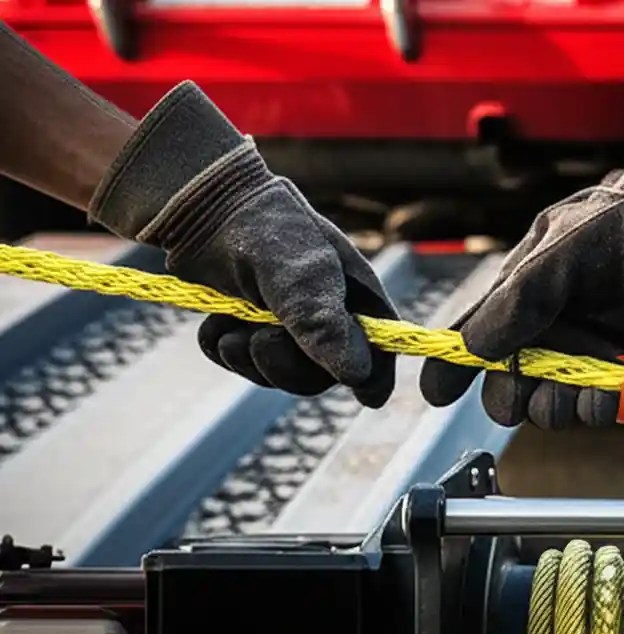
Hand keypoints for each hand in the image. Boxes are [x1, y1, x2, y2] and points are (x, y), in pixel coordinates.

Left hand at [88, 82, 397, 407]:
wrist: (200, 203)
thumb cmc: (263, 226)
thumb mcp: (297, 272)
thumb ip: (321, 321)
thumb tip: (356, 376)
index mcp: (355, 298)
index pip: (380, 350)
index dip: (375, 375)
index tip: (363, 396)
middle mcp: (325, 316)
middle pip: (321, 376)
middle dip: (286, 368)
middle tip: (258, 341)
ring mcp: (285, 324)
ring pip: (276, 374)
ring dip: (248, 359)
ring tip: (228, 326)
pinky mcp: (246, 327)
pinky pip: (239, 363)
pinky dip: (222, 349)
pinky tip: (215, 322)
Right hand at [418, 110, 623, 428]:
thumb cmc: (607, 229)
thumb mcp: (558, 252)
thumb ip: (520, 296)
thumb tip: (475, 347)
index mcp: (512, 307)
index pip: (468, 346)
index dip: (447, 374)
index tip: (437, 395)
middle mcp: (539, 339)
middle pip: (506, 391)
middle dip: (511, 400)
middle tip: (523, 396)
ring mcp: (577, 359)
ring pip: (548, 407)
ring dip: (554, 408)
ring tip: (574, 392)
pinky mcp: (614, 373)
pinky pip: (594, 408)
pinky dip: (595, 408)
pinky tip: (604, 394)